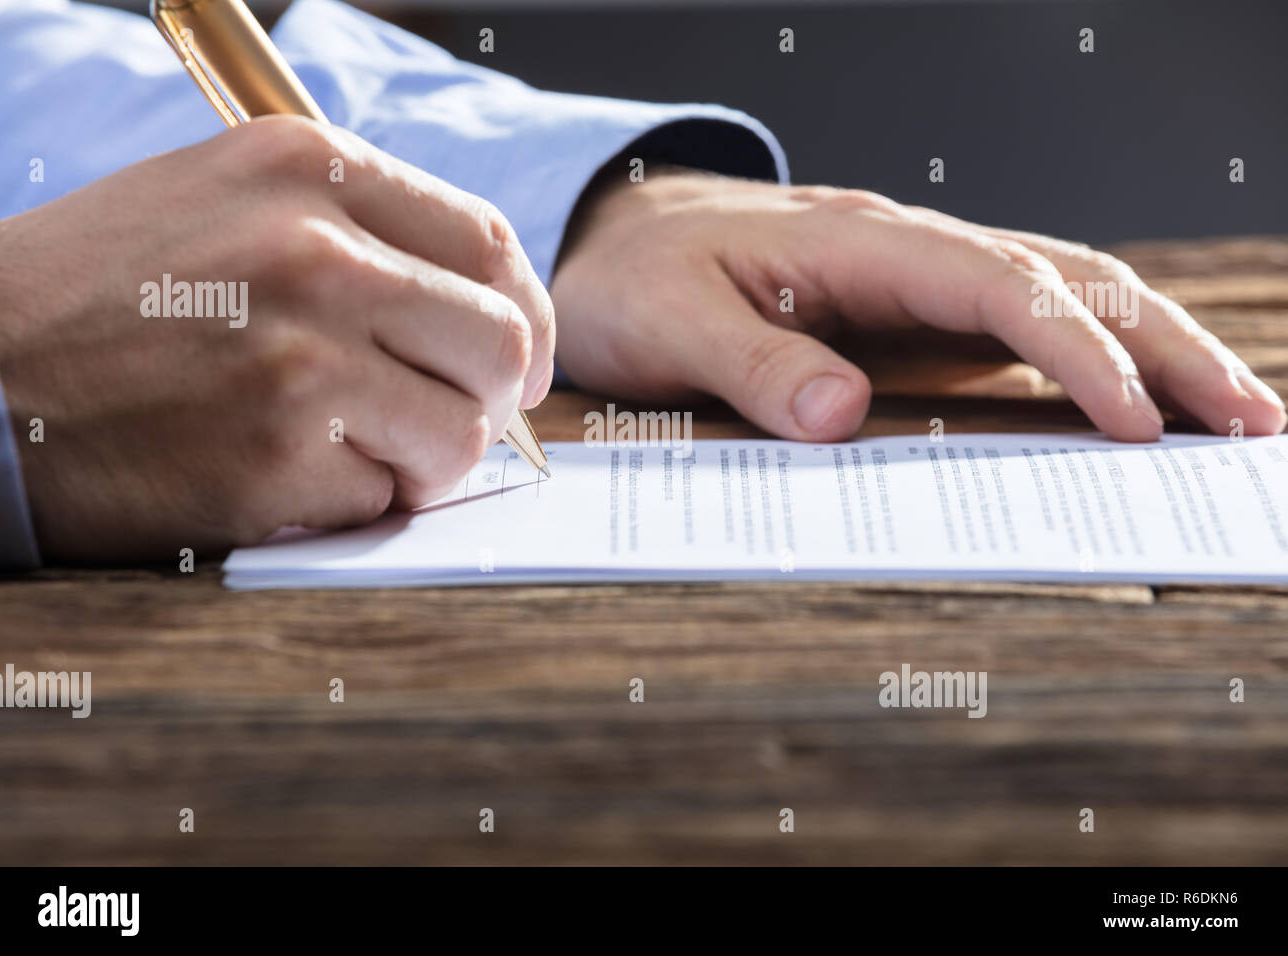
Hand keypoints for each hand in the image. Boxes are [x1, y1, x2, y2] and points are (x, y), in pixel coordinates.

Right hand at [0, 116, 553, 559]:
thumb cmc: (98, 298)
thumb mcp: (221, 204)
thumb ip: (353, 230)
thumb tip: (477, 299)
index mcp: (308, 168)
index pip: (488, 242)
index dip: (524, 314)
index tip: (517, 361)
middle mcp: (317, 250)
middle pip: (499, 342)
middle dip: (487, 400)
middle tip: (441, 424)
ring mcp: (301, 353)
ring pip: (460, 432)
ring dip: (420, 461)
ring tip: (344, 451)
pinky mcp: (278, 452)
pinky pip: (385, 497)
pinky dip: (353, 503)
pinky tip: (282, 476)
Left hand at [551, 168, 1284, 441]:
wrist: (613, 241)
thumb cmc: (637, 278)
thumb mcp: (669, 323)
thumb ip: (752, 366)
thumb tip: (845, 418)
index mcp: (858, 243)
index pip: (997, 284)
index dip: (1075, 350)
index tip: (1137, 421)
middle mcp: (905, 251)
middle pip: (1064, 276)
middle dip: (1163, 343)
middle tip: (1252, 418)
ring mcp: (915, 279)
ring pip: (1059, 293)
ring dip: (1150, 346)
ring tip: (1230, 414)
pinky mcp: (911, 313)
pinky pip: (1019, 326)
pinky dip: (1088, 359)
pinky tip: (1132, 402)